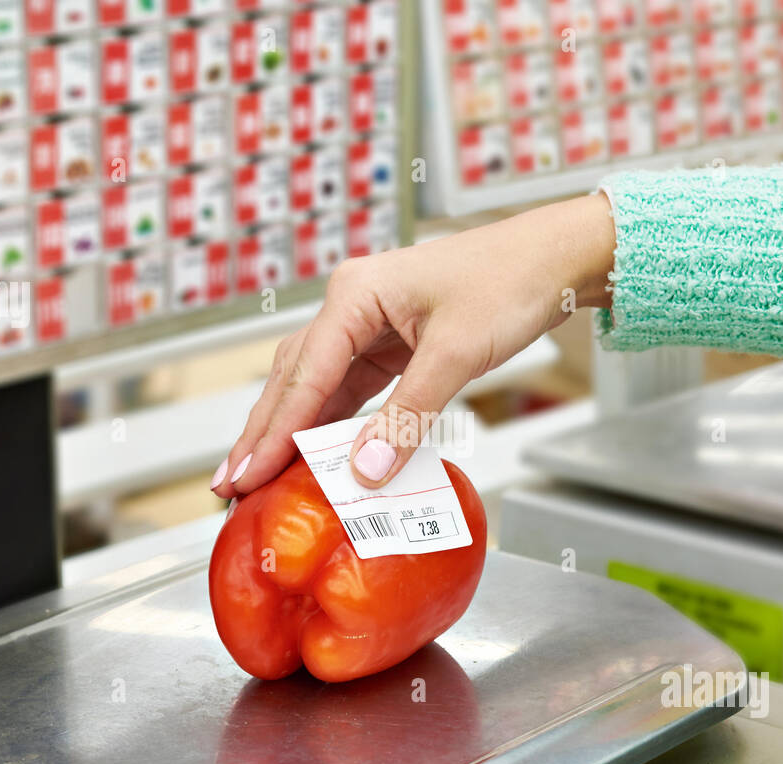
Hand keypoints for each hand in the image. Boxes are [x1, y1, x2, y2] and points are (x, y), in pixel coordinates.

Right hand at [213, 193, 615, 495]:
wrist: (553, 260)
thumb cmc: (508, 282)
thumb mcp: (456, 354)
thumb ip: (407, 415)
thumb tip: (365, 471)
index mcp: (354, 294)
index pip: (303, 375)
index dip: (274, 432)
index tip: (247, 474)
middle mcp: (351, 306)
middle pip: (294, 380)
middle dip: (263, 435)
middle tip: (230, 484)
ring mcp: (367, 325)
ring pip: (316, 388)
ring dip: (291, 433)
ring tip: (259, 479)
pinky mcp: (389, 344)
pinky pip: (349, 391)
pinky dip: (332, 425)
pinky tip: (316, 458)